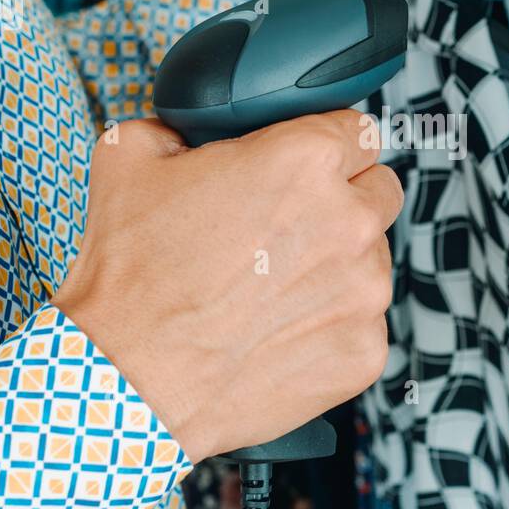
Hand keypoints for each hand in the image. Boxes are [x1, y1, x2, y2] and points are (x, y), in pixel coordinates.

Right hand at [52, 112, 402, 463]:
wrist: (130, 381)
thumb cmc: (132, 278)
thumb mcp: (129, 160)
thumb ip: (178, 127)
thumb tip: (189, 130)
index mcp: (305, 160)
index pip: (357, 130)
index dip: (329, 145)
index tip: (312, 165)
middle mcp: (349, 221)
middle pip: (380, 191)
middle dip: (343, 202)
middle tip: (289, 228)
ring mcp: (364, 291)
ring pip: (374, 260)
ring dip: (339, 266)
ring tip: (271, 289)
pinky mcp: (365, 350)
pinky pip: (364, 323)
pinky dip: (331, 326)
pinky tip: (278, 331)